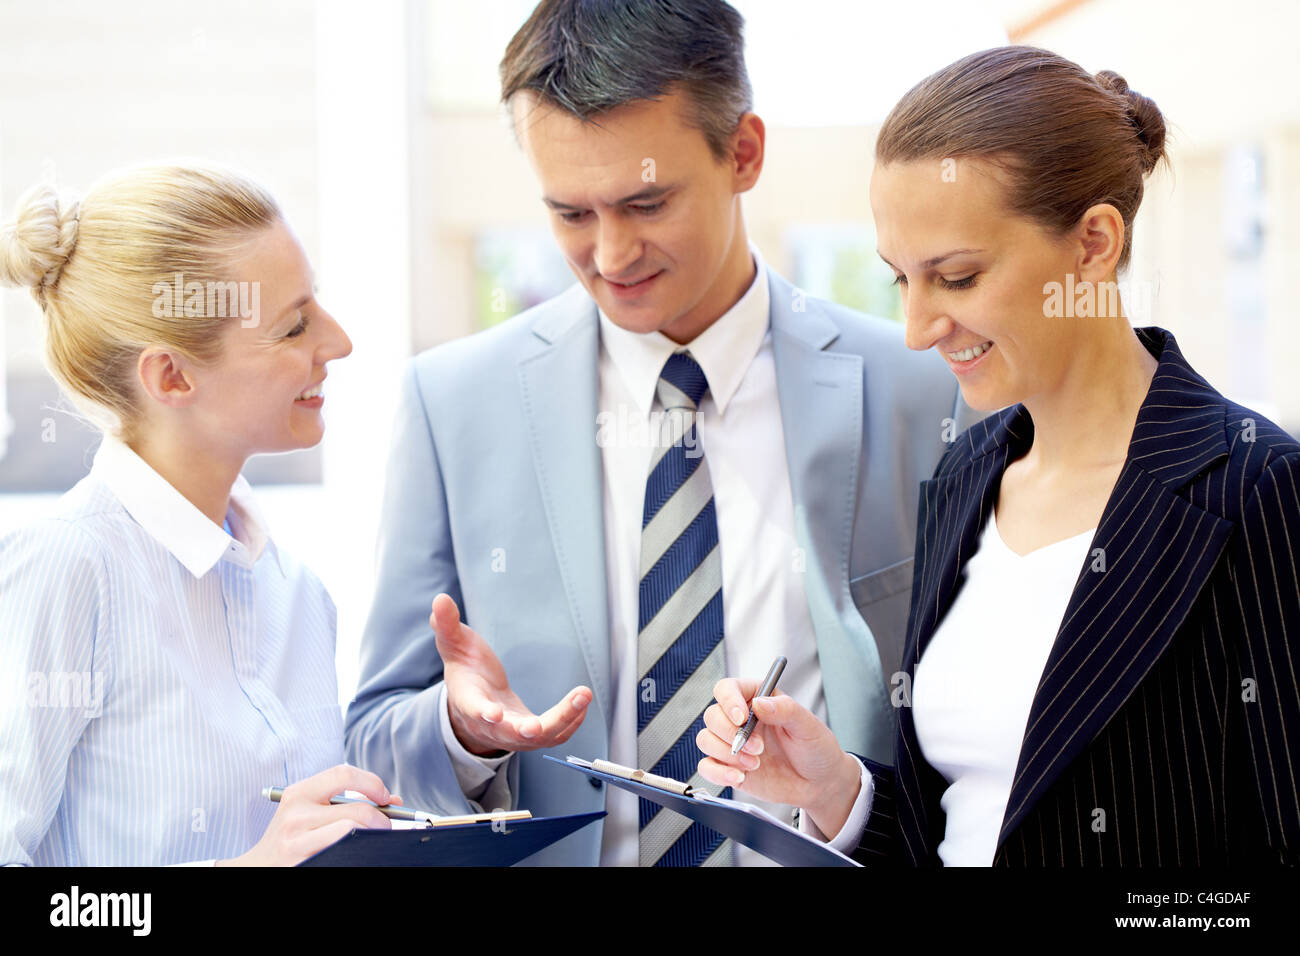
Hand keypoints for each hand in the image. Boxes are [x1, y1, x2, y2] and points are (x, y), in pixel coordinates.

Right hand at [218, 764, 398, 865]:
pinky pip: (343, 852)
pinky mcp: (301, 862)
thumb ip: (346, 801)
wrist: (258, 867)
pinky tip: (356, 852)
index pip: (344, 774)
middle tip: (387, 826)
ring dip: (371, 836)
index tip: (385, 797)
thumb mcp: (308, 810)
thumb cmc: (291, 835)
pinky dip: (357, 851)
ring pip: (352, 831)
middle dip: (382, 819)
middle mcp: (295, 814)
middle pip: (357, 810)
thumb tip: (394, 802)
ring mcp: (296, 841)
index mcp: (298, 793)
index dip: (372, 783)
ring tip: (372, 839)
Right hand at [432, 593, 591, 756]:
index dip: (483, 712)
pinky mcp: (532, 734)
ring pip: (539, 737)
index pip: (474, 709)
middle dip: (528, 730)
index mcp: (469, 701)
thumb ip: (447, 625)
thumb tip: (440, 599)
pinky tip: (583, 702)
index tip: (494, 713)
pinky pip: (555, 735)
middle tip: (539, 725)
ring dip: (563, 719)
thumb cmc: (466, 670)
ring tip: (583, 695)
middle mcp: (492, 724)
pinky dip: (571, 722)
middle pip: (510, 733)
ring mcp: (513, 733)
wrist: (474, 704)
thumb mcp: (455, 644)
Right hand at [696, 677, 861, 836]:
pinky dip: (718, 774)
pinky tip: (740, 777)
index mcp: (756, 698)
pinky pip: (706, 767)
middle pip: (712, 716)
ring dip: (727, 754)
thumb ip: (784, 709)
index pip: (727, 689)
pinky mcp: (729, 767)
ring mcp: (732, 744)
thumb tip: (759, 703)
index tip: (742, 718)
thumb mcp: (807, 725)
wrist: (819, 783)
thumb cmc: (815, 748)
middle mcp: (740, 720)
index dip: (729, 701)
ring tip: (755, 764)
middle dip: (731, 734)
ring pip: (706, 740)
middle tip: (758, 748)